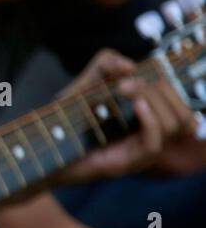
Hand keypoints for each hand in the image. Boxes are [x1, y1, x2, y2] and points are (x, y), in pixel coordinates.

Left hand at [56, 49, 200, 183]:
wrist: (41, 145)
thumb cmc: (66, 116)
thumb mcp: (87, 82)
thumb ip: (106, 64)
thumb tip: (129, 65)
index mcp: (148, 124)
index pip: (182, 108)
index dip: (167, 86)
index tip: (134, 74)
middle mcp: (149, 140)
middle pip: (186, 116)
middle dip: (162, 90)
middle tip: (125, 83)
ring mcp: (139, 154)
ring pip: (177, 127)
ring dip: (155, 100)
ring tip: (124, 90)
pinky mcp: (124, 163)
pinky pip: (155, 144)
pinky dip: (151, 121)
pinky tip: (135, 106)